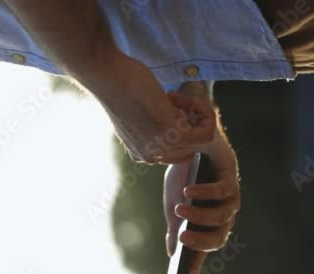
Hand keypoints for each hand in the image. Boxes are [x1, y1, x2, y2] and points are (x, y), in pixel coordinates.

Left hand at [84, 52, 216, 162]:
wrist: (106, 76)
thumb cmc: (117, 84)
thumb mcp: (138, 112)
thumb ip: (155, 124)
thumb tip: (180, 119)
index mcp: (141, 153)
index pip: (178, 153)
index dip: (182, 127)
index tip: (170, 106)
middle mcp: (152, 156)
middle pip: (192, 147)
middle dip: (191, 122)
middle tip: (175, 101)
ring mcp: (164, 148)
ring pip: (202, 139)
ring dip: (196, 113)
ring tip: (175, 97)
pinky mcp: (174, 135)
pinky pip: (207, 132)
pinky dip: (203, 112)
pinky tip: (183, 98)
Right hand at [164, 130, 240, 273]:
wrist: (188, 141)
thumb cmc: (182, 176)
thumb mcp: (174, 205)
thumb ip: (175, 229)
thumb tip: (172, 253)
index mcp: (211, 222)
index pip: (206, 247)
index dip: (197, 263)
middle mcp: (224, 213)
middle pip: (219, 235)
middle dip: (200, 240)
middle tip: (182, 238)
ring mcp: (230, 196)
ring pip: (221, 215)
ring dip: (199, 215)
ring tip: (180, 209)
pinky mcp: (231, 176)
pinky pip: (223, 190)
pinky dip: (205, 192)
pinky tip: (189, 192)